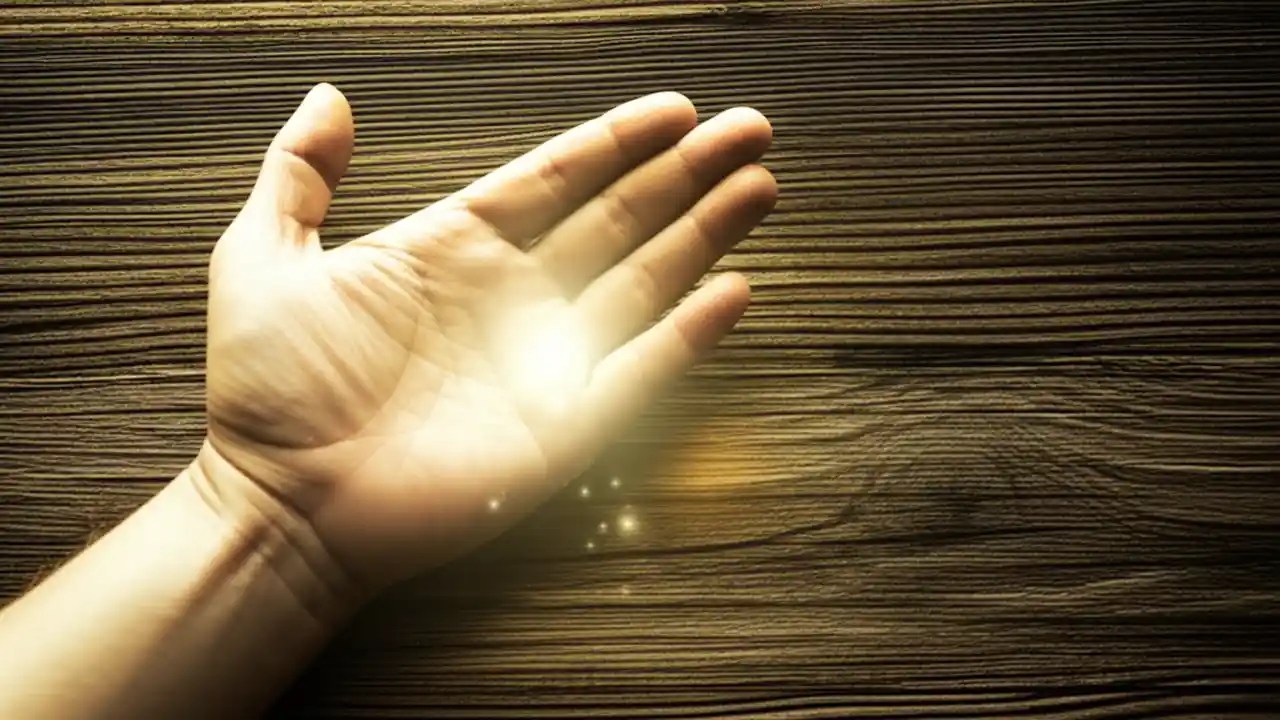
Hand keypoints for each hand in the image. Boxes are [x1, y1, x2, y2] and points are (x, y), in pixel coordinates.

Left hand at [195, 84, 775, 597]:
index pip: (556, 179)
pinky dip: (688, 335)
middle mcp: (512, 299)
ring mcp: (543, 362)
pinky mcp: (563, 427)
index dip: (617, 142)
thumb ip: (298, 175)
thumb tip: (327, 98)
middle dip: (687, 173)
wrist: (281, 504)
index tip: (673, 109)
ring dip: (704, 234)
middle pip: (620, 218)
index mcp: (454, 250)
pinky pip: (640, 371)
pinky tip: (731, 291)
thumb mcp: (262, 260)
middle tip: (748, 130)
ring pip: (644, 281)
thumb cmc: (267, 394)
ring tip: (757, 186)